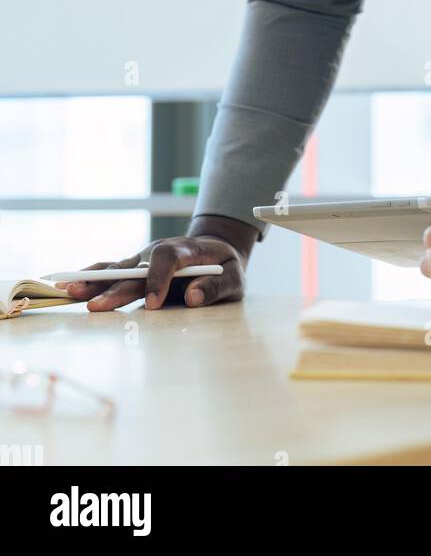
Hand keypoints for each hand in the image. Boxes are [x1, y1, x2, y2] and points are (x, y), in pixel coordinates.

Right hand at [64, 216, 255, 310]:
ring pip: (117, 267)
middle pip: (135, 267)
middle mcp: (159, 250)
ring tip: (70, 291)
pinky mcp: (135, 268)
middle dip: (115, 287)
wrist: (216, 249)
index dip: (159, 280)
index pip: (168, 258)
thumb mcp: (234, 277)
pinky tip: (71, 286)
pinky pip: (111, 271)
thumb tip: (193, 297)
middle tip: (95, 306)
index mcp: (186, 250)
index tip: (153, 304)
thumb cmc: (225, 266)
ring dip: (94, 280)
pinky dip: (92, 278)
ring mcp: (144, 258)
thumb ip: (216, 286)